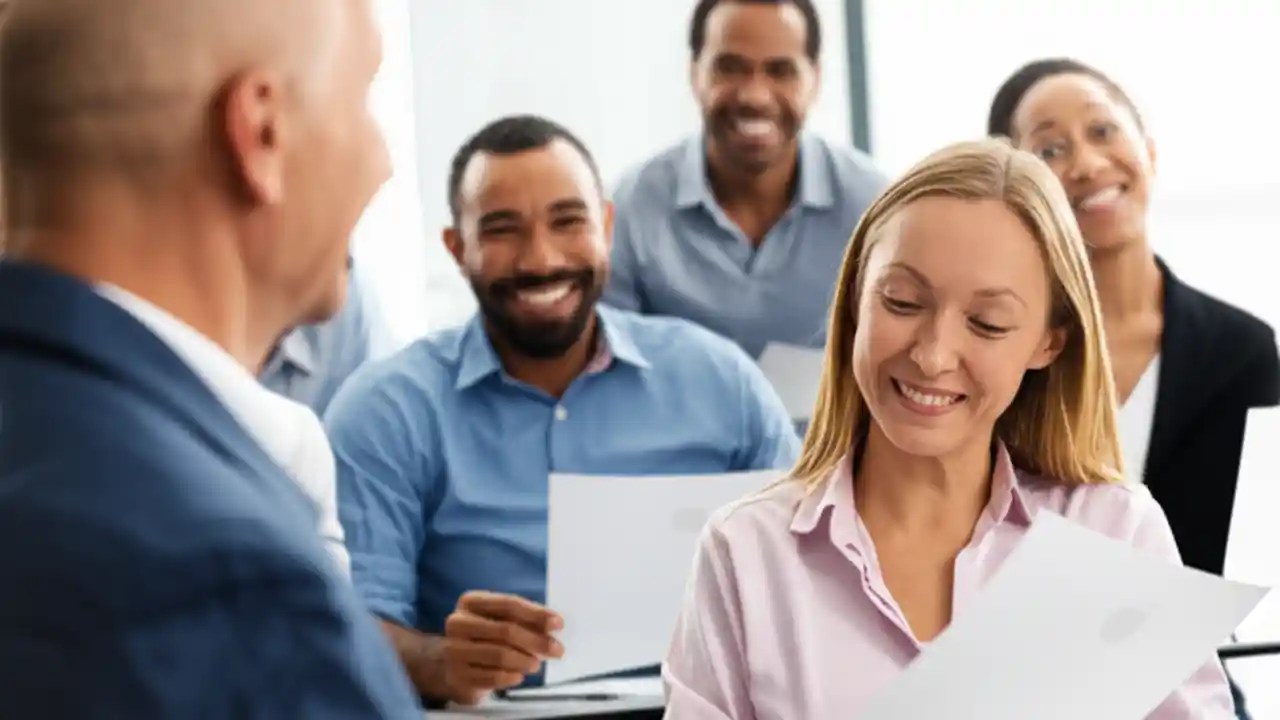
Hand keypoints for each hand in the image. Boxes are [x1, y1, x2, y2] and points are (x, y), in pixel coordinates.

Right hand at [442, 590, 564, 704]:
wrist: (455, 664)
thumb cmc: (485, 637)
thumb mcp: (500, 620)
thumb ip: (525, 619)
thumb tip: (553, 624)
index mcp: (471, 601)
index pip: (509, 604)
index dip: (536, 614)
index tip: (558, 624)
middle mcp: (458, 623)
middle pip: (506, 630)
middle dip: (536, 641)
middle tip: (556, 650)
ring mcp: (454, 650)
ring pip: (500, 655)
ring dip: (525, 660)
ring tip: (536, 664)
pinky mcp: (456, 675)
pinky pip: (491, 677)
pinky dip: (510, 677)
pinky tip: (518, 676)